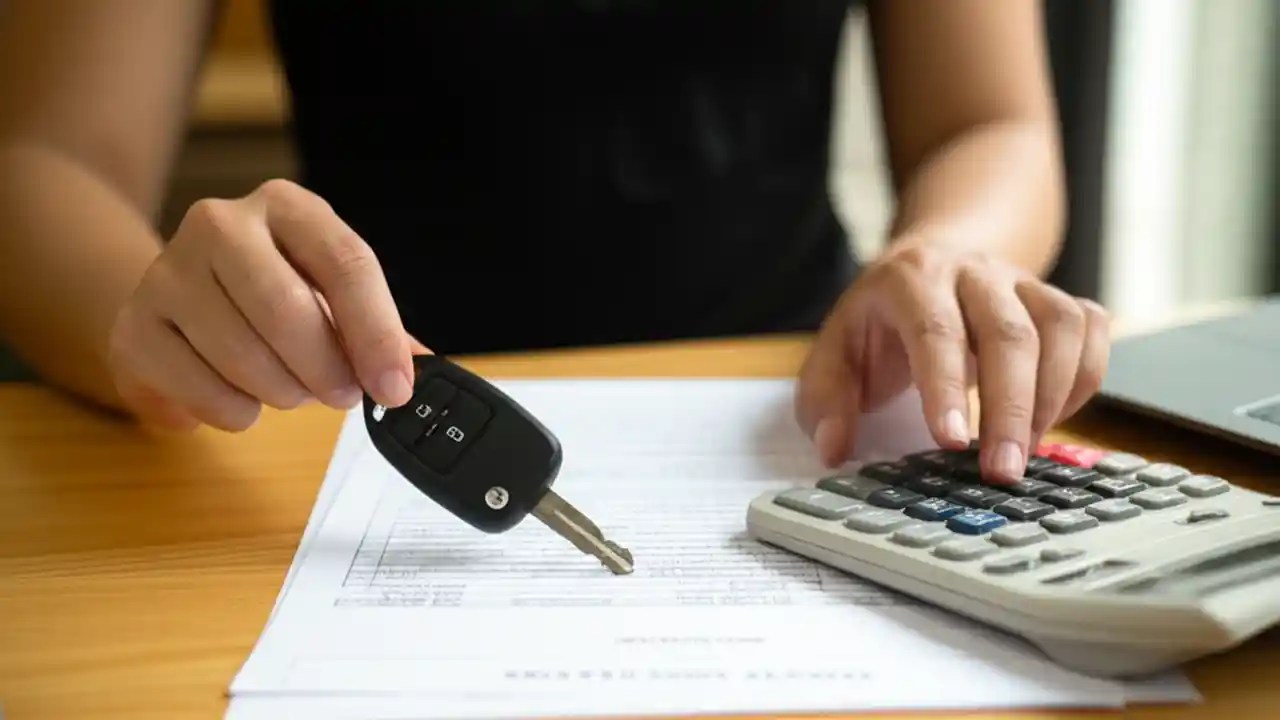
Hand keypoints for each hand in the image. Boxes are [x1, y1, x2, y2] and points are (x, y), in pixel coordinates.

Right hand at [107, 179, 417, 431]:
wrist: (180, 291)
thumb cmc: (274, 291)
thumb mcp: (331, 293)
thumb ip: (377, 329)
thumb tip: (418, 369)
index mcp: (287, 208)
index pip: (346, 264)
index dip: (377, 334)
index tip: (396, 388)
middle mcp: (221, 224)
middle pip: (289, 311)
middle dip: (327, 371)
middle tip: (342, 394)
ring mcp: (167, 271)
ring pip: (244, 358)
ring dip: (283, 393)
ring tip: (289, 387)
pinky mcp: (134, 325)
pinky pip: (202, 392)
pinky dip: (236, 412)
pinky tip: (241, 396)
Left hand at [794, 239, 1110, 483]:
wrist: (931, 260)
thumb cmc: (881, 321)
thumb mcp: (835, 352)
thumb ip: (826, 400)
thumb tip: (834, 448)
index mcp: (910, 279)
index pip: (934, 330)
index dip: (945, 387)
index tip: (950, 442)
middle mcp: (973, 272)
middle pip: (1008, 332)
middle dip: (1009, 408)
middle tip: (1002, 472)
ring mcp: (1022, 281)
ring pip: (1060, 325)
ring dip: (1052, 396)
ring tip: (1027, 452)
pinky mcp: (1057, 296)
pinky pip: (1091, 328)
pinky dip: (1083, 377)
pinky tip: (1053, 418)